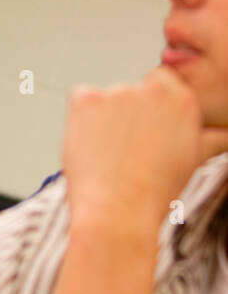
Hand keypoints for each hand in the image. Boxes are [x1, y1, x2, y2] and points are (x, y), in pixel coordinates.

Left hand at [61, 67, 214, 234]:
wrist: (119, 209)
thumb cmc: (154, 190)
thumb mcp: (193, 159)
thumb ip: (209, 139)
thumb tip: (223, 137)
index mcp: (182, 100)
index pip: (159, 83)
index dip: (148, 109)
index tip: (144, 129)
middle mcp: (152, 90)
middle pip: (130, 92)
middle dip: (125, 115)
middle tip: (126, 148)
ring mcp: (118, 92)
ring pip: (104, 99)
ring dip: (103, 118)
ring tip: (110, 153)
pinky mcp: (86, 98)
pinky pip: (80, 101)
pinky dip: (80, 119)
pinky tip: (92, 144)